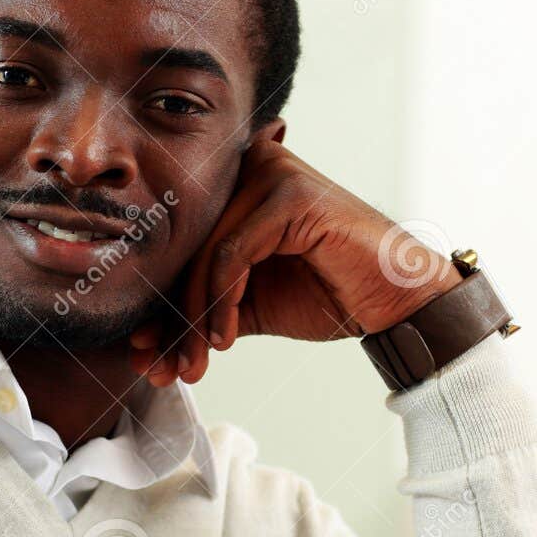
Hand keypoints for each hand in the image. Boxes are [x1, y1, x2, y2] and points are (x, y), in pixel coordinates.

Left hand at [130, 137, 459, 385]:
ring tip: (195, 362)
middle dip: (171, 317)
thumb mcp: (250, 306)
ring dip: (194, 317)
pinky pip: (234, 252)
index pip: (181, 247)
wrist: (394, 299)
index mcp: (234, 188)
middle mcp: (247, 168)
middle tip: (162, 368)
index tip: (144, 356)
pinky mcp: (289, 192)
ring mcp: (269, 173)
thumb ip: (203, 310)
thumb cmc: (328, 293)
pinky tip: (227, 337)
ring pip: (205, 253)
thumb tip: (142, 343)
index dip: (160, 304)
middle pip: (187, 250)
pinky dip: (223, 300)